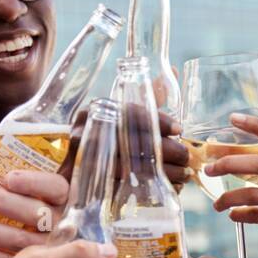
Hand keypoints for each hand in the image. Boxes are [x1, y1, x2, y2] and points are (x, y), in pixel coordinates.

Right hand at [70, 107, 187, 190]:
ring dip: (163, 173)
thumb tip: (174, 69)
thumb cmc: (106, 133)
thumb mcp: (123, 113)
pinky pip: (127, 187)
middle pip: (134, 141)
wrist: (71, 163)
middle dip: (166, 151)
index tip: (179, 129)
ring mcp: (87, 158)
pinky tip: (170, 188)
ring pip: (132, 167)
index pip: (131, 112)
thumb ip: (148, 97)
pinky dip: (152, 187)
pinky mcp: (92, 183)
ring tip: (184, 175)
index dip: (158, 120)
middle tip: (187, 157)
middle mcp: (89, 131)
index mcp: (99, 110)